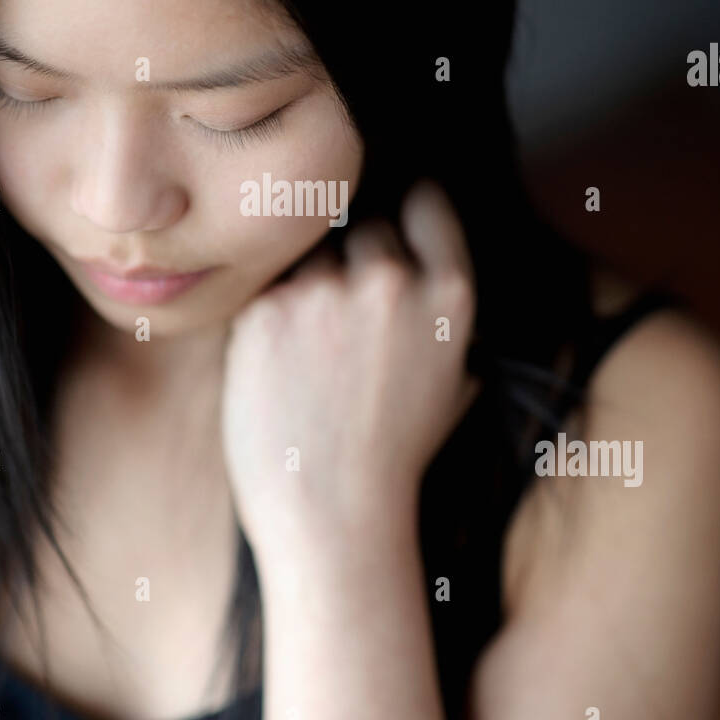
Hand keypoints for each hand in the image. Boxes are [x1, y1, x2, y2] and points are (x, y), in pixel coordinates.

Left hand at [220, 179, 480, 570]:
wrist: (332, 514)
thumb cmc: (393, 455)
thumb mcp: (453, 377)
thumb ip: (439, 312)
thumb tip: (419, 261)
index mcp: (448, 294)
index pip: (427, 205)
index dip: (408, 211)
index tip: (395, 220)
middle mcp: (390, 280)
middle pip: (364, 227)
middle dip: (352, 260)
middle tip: (340, 316)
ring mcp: (325, 291)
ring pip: (308, 256)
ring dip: (306, 285)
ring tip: (309, 352)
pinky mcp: (266, 308)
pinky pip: (266, 286)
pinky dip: (268, 315)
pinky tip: (277, 365)